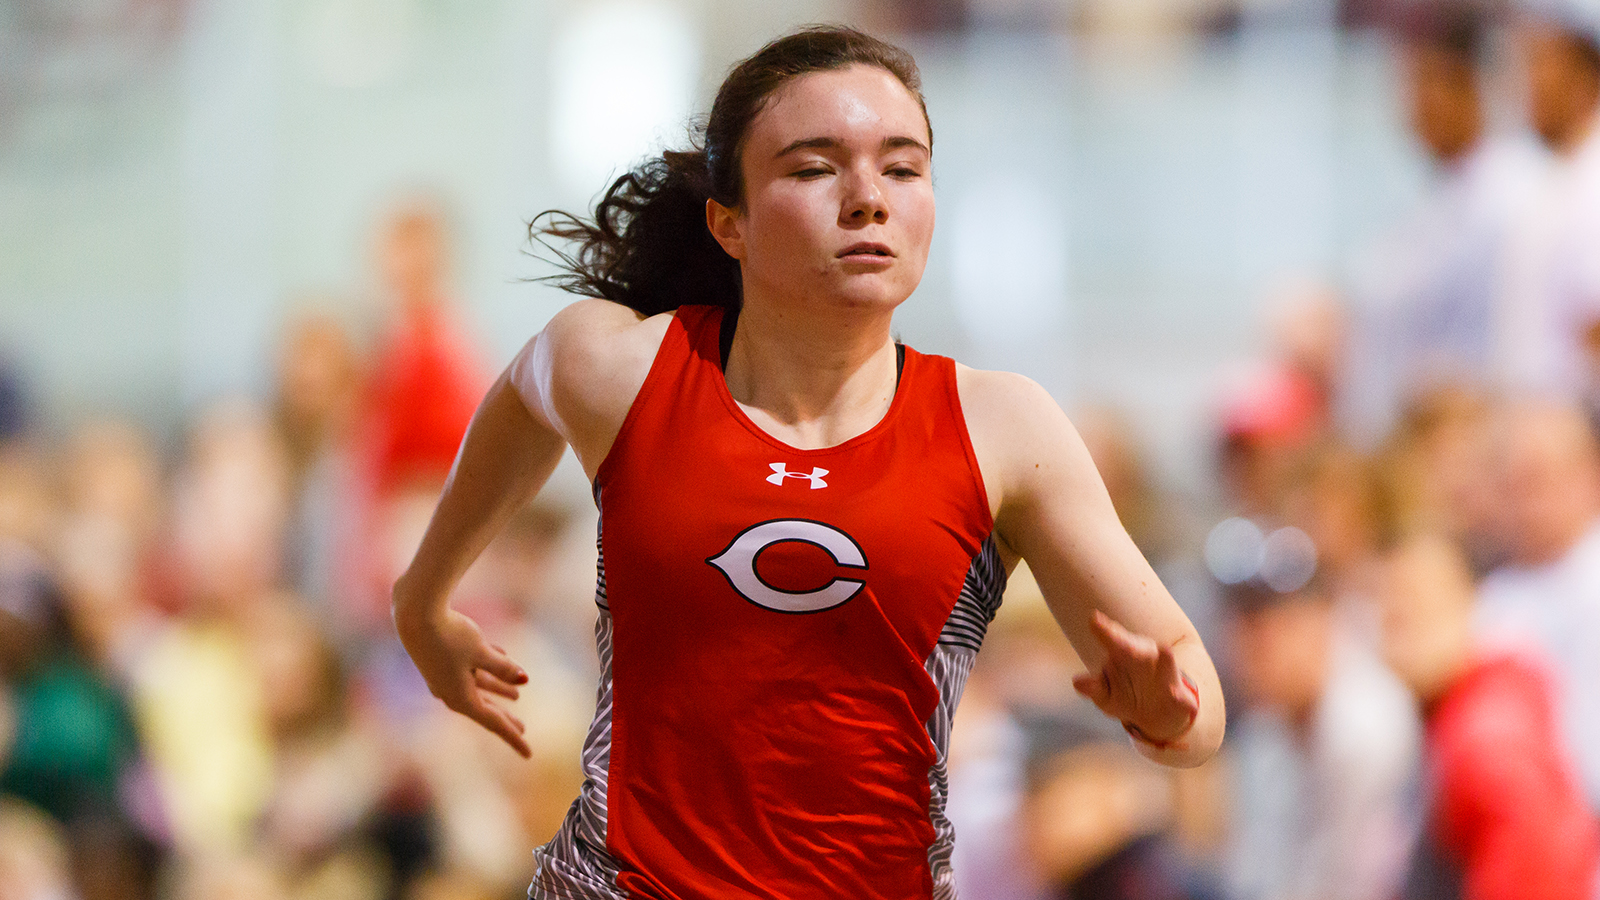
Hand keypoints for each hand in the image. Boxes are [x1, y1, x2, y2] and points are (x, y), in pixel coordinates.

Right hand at [394, 605, 531, 757]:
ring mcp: (444, 676)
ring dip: (498, 689)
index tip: (528, 754)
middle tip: (523, 729)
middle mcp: (450, 691)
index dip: (513, 737)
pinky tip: (503, 657)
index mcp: (460, 698)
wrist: (415, 614)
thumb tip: (524, 679)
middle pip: (484, 708)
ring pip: (478, 686)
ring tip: (517, 696)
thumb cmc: (450, 636)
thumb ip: (504, 668)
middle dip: (505, 718)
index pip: (493, 722)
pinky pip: (470, 668)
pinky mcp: (441, 659)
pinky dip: (488, 667)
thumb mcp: (483, 653)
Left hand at [1071, 610, 1199, 746]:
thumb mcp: (1106, 696)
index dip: (1104, 630)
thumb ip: (1094, 688)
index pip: (1113, 640)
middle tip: (1115, 636)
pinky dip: (1180, 696)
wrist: (1158, 716)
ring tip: (1165, 650)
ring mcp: (1166, 677)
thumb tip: (1078, 682)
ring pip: (1166, 665)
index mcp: (1125, 655)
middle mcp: (1147, 660)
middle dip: (1129, 643)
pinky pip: (1182, 697)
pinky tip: (1175, 694)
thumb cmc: (1127, 696)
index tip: (1094, 619)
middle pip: (1138, 648)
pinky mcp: (1181, 699)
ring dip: (1166, 661)